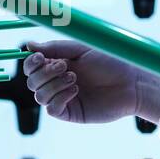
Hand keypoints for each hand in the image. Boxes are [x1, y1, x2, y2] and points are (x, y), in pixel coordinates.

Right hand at [21, 40, 139, 122]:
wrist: (131, 82)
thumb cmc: (110, 61)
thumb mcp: (81, 49)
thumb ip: (55, 47)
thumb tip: (28, 45)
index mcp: (58, 64)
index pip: (32, 67)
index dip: (31, 63)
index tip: (40, 58)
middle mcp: (57, 82)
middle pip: (32, 82)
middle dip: (45, 73)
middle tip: (64, 66)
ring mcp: (63, 98)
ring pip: (40, 96)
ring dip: (54, 85)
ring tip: (74, 78)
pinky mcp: (71, 113)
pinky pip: (52, 109)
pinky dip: (59, 98)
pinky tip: (75, 91)